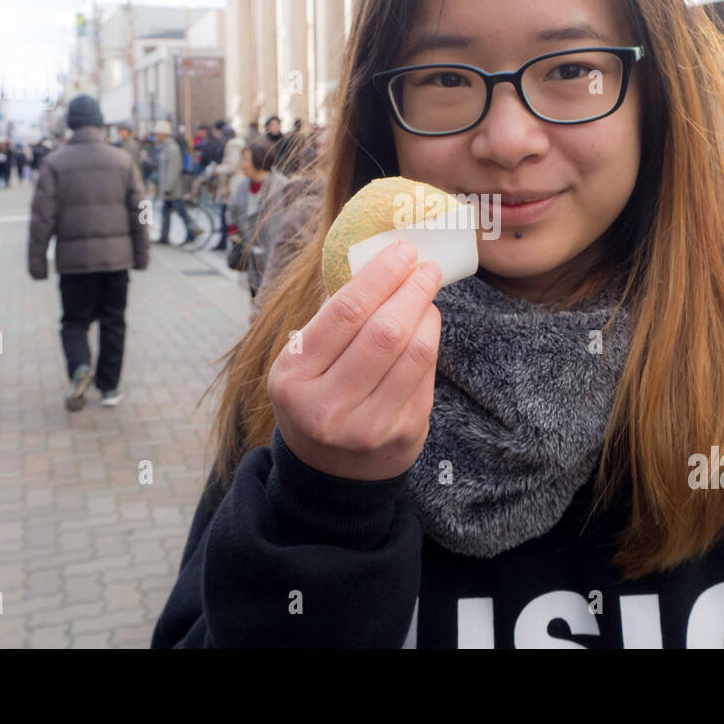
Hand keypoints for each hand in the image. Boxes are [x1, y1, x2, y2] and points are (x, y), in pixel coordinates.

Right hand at [267, 241, 442, 481]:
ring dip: (427, 312)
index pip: (345, 312)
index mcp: (294, 378)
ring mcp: (369, 426)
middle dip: (412, 289)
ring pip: (414, 351)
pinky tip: (426, 325)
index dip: (380, 276)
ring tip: (426, 292)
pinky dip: (430, 340)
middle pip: (385, 331)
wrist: (331, 471)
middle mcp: (329, 407)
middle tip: (425, 266)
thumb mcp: (302, 363)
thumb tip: (383, 264)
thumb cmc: (316, 396)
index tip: (402, 252)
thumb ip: (334, 321)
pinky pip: (426, 373)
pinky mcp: (405, 434)